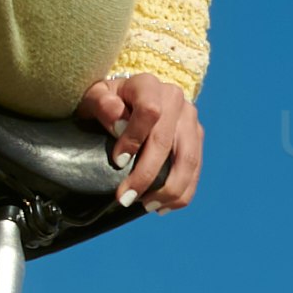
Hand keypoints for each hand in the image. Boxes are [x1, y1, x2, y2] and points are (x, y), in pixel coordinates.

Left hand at [81, 73, 203, 209]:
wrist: (129, 98)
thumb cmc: (108, 102)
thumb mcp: (95, 97)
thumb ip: (102, 104)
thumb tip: (118, 121)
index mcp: (149, 86)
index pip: (150, 112)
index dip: (134, 139)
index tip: (117, 162)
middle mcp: (176, 100)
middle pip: (169, 142)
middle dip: (147, 175)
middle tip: (126, 198)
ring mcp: (190, 120)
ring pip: (188, 160)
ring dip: (168, 190)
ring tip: (146, 207)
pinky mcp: (196, 137)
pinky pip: (195, 170)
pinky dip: (182, 192)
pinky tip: (163, 206)